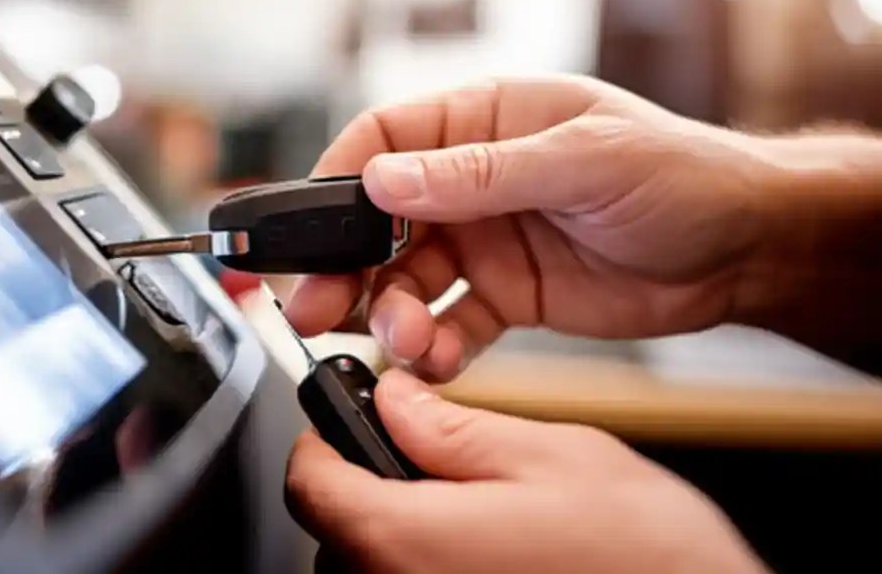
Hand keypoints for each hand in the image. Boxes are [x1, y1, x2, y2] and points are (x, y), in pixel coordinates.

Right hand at [282, 75, 782, 380]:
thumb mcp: (582, 161)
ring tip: (407, 342)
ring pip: (406, 280)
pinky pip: (451, 324)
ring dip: (392, 315)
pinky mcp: (506, 296)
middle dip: (345, 266)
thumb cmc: (680, 175)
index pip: (386, 138)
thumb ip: (480, 173)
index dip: (339, 180)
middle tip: (319, 308)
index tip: (308, 228)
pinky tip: (440, 362)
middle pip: (378, 220)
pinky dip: (437, 348)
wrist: (746, 251)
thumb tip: (383, 178)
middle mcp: (473, 181)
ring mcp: (486, 241)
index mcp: (486, 120)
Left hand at [285, 370, 768, 573]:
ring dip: (405, 531)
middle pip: (338, 529)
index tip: (346, 424)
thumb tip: (399, 401)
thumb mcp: (555, 458)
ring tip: (477, 517)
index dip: (322, 441)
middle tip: (432, 466)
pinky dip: (431, 566)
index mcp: (407, 539)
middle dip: (374, 486)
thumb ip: (456, 428)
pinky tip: (491, 558)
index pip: (309, 482)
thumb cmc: (649, 564)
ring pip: (372, 567)